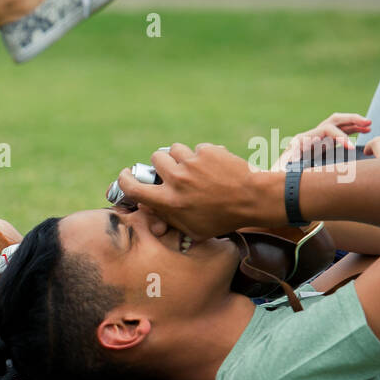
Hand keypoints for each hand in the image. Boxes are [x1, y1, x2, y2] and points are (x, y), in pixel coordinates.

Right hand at [115, 142, 276, 239]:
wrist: (254, 200)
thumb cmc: (222, 219)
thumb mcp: (192, 230)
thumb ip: (168, 219)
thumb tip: (150, 208)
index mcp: (168, 201)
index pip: (133, 187)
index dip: (125, 179)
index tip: (127, 175)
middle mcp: (176, 180)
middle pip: (155, 159)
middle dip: (161, 164)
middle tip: (172, 171)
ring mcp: (192, 163)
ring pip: (174, 149)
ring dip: (180, 157)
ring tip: (193, 168)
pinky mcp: (207, 151)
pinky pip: (197, 149)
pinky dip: (202, 155)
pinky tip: (213, 167)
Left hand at [273, 112, 370, 170]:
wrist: (280, 181)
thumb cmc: (280, 178)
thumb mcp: (281, 174)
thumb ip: (283, 169)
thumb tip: (284, 167)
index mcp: (302, 140)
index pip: (326, 130)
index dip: (340, 137)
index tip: (352, 148)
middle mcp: (310, 135)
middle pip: (333, 120)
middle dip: (351, 120)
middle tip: (367, 123)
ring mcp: (318, 138)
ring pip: (339, 124)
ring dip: (355, 122)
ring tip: (370, 125)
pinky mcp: (323, 143)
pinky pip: (341, 131)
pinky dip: (353, 129)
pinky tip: (366, 131)